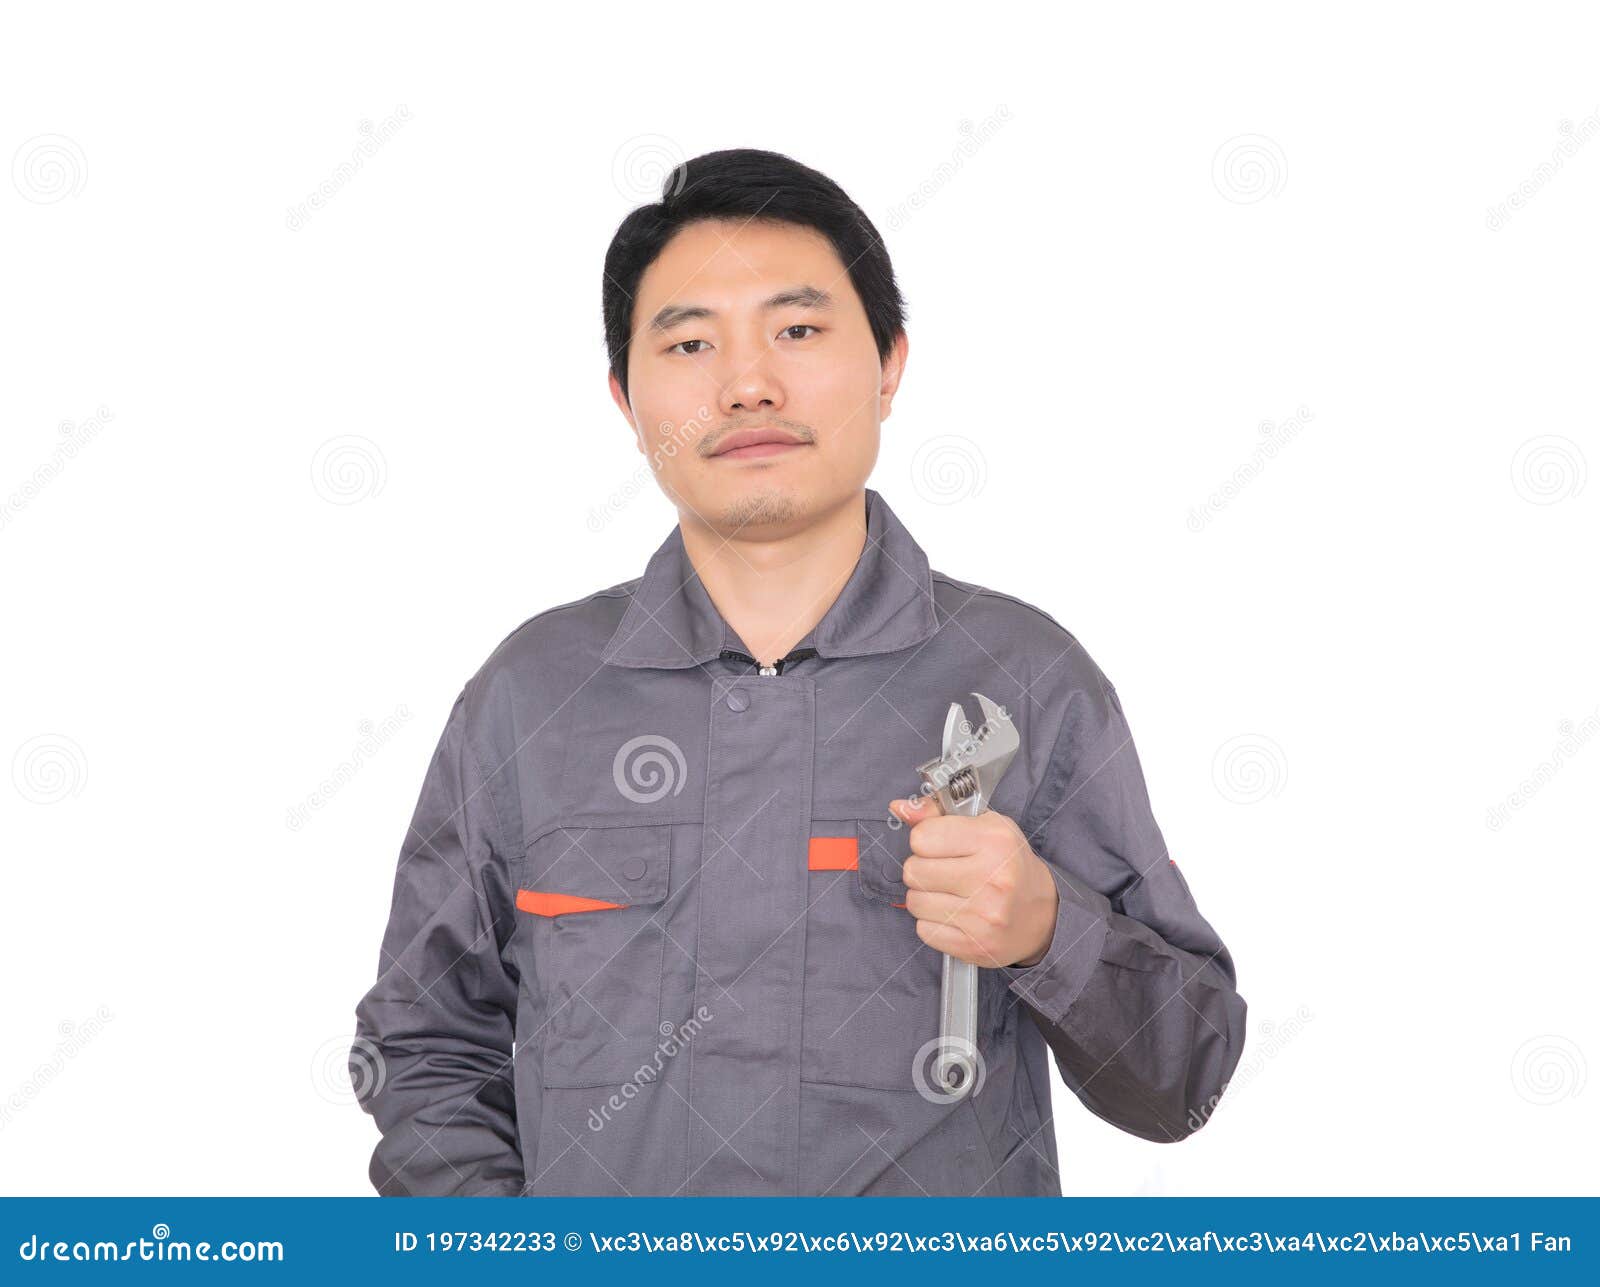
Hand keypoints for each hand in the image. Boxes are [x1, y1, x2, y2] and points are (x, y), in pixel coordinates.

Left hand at [885, 793, 1059, 968]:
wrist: (1043, 915)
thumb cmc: (1009, 865)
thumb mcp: (985, 827)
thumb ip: (938, 814)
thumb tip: (899, 808)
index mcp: (994, 841)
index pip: (922, 837)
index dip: (925, 840)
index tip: (939, 845)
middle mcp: (990, 878)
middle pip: (913, 871)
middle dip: (922, 869)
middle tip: (943, 871)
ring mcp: (983, 916)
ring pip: (914, 902)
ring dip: (925, 897)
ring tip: (948, 893)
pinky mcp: (974, 946)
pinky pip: (924, 930)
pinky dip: (933, 922)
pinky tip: (954, 915)